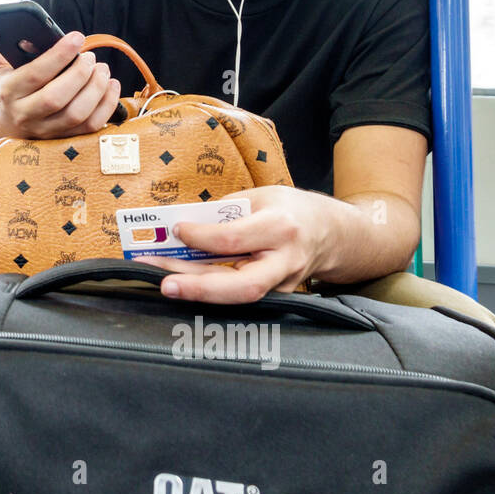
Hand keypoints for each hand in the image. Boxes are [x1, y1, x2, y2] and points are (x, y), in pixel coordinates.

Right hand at [0, 15, 120, 139]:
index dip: (59, 55)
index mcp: (9, 92)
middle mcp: (27, 114)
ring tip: (102, 68)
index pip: (35, 75)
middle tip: (91, 56)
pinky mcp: (67, 139)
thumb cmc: (8, 90)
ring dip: (96, 89)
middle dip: (79, 74)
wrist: (11, 130)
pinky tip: (110, 85)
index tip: (77, 37)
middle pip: (57, 98)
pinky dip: (107, 105)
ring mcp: (47, 130)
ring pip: (77, 114)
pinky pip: (91, 126)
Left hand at [134, 185, 332, 302]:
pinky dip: (209, 290)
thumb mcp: (261, 196)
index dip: (201, 237)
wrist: (332, 234)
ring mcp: (283, 286)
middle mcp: (284, 262)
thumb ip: (225, 212)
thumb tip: (185, 228)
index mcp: (281, 227)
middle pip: (241, 287)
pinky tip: (183, 282)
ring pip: (236, 297)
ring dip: (196, 291)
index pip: (234, 239)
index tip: (176, 229)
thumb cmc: (291, 210)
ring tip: (161, 280)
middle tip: (163, 283)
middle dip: (199, 288)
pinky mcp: (277, 297)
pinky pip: (238, 296)